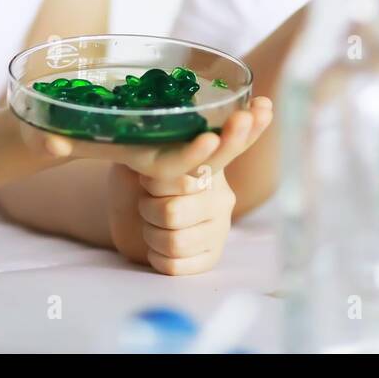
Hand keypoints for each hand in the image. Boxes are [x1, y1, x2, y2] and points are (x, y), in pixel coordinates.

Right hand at [16, 103, 247, 181]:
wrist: (62, 130)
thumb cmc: (50, 132)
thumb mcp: (45, 136)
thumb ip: (47, 141)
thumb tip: (52, 143)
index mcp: (138, 161)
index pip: (170, 167)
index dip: (190, 156)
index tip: (211, 139)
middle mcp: (161, 154)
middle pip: (204, 157)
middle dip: (231, 139)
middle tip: (253, 118)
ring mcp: (173, 141)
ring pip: (218, 143)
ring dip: (244, 128)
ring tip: (269, 108)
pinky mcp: (178, 127)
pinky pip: (217, 126)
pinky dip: (239, 115)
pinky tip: (262, 101)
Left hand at [106, 97, 272, 274]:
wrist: (130, 217)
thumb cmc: (138, 181)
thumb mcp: (142, 157)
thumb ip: (155, 148)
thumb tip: (153, 140)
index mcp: (208, 162)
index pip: (227, 148)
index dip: (237, 133)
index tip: (248, 113)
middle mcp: (220, 194)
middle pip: (174, 211)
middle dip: (148, 207)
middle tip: (146, 197)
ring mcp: (218, 227)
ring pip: (173, 240)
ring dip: (150, 232)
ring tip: (151, 220)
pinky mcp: (210, 256)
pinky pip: (176, 264)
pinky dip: (155, 256)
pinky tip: (158, 243)